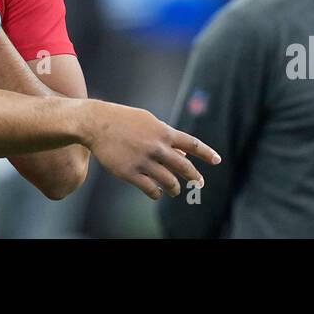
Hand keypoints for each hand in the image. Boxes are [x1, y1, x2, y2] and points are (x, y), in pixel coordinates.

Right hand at [80, 100, 220, 199]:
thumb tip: (183, 152)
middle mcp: (156, 147)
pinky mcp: (130, 172)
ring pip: (169, 181)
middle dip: (194, 177)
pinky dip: (157, 193)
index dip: (206, 153)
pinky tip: (157, 193)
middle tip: (200, 183)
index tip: (217, 160)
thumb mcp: (148, 121)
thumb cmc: (123, 120)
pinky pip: (150, 189)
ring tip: (175, 191)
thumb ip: (166, 135)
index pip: (192, 143)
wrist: (96, 123)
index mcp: (163, 132)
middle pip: (184, 166)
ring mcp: (143, 160)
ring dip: (175, 188)